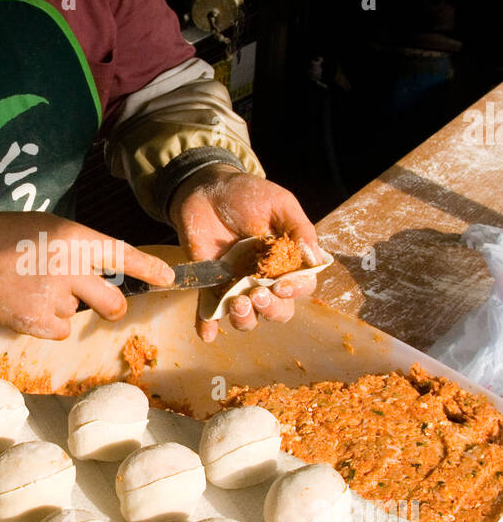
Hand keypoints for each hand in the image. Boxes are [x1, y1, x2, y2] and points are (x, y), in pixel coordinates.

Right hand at [0, 212, 173, 339]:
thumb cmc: (7, 237)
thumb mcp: (50, 227)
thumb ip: (79, 247)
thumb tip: (102, 270)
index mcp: (75, 239)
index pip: (123, 255)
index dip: (149, 269)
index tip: (169, 279)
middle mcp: (70, 268)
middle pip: (112, 302)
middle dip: (111, 306)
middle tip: (102, 303)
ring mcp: (54, 297)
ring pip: (78, 314)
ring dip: (65, 307)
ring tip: (36, 289)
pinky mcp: (37, 322)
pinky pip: (59, 330)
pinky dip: (48, 323)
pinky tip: (28, 304)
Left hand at [168, 165, 324, 343]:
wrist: (205, 188)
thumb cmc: (247, 194)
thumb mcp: (279, 204)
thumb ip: (299, 229)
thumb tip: (315, 257)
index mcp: (287, 262)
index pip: (301, 286)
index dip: (296, 290)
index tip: (283, 284)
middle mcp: (265, 279)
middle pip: (278, 310)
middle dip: (271, 309)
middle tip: (257, 295)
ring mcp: (237, 285)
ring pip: (248, 317)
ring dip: (245, 318)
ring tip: (237, 303)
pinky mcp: (211, 285)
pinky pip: (211, 311)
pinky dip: (209, 324)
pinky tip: (208, 333)